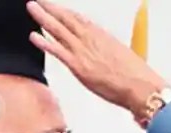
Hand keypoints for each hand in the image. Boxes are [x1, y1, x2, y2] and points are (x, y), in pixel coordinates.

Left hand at [26, 0, 166, 114]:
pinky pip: (57, 50)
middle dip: (50, 8)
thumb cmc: (135, 74)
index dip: (65, 12)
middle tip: (38, 0)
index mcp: (101, 34)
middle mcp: (90, 39)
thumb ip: (108, 51)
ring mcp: (83, 51)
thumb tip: (103, 53)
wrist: (139, 85)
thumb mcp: (121, 55)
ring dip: (43, 17)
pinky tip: (33, 35)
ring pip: (58, 29)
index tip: (56, 7)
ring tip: (32, 7)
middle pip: (66, 18)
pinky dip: (44, 42)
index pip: (79, 19)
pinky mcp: (78, 65)